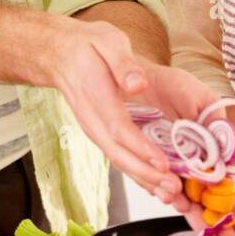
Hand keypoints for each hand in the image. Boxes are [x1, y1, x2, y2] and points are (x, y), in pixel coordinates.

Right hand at [41, 16, 182, 199]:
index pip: (118, 127)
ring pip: (119, 160)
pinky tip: (158, 186)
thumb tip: (138, 84)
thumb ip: (122, 62)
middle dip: (146, 174)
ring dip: (145, 180)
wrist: (60, 55)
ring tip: (172, 195)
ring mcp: (95, 129)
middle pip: (119, 153)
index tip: (162, 162)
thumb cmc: (88, 46)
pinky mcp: (101, 134)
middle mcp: (93, 120)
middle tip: (174, 189)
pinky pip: (120, 157)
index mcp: (96, 95)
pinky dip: (138, 174)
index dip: (140, 147)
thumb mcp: (106, 40)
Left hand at [129, 64, 234, 233]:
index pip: (223, 184)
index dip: (233, 205)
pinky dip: (162, 189)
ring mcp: (164, 163)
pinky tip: (172, 197)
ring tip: (195, 215)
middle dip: (213, 220)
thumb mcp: (202, 100)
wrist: (137, 73)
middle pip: (202, 199)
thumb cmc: (173, 86)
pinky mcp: (141, 160)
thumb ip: (218, 123)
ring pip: (178, 194)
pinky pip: (151, 179)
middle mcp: (185, 163)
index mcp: (205, 151)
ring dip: (188, 208)